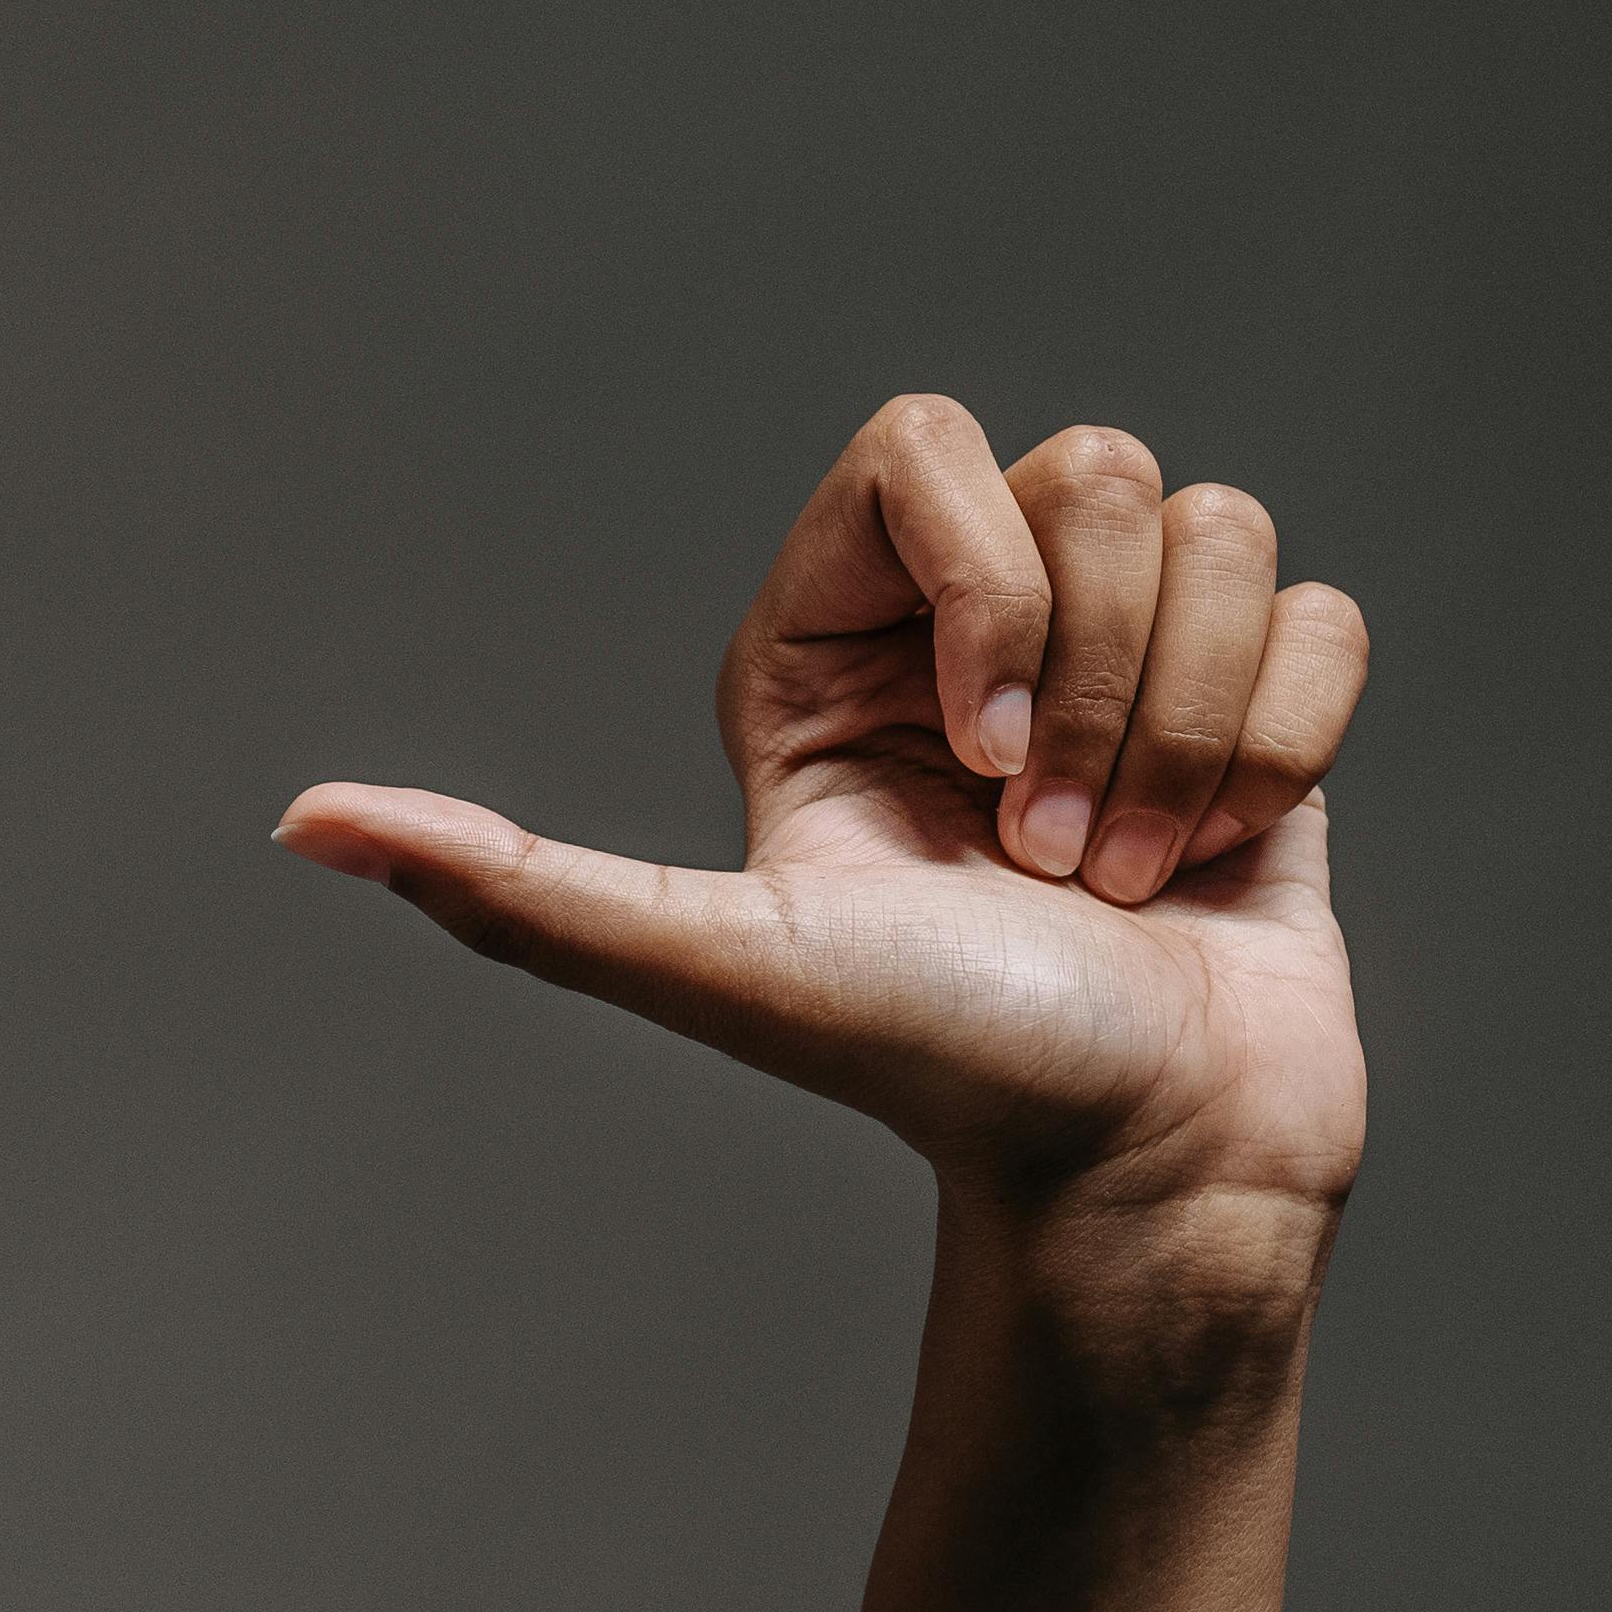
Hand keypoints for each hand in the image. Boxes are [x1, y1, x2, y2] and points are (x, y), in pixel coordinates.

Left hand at [280, 396, 1370, 1208]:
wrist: (1145, 1169)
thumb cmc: (938, 1070)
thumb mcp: (715, 965)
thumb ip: (507, 891)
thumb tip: (298, 823)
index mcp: (832, 651)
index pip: (923, 442)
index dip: (979, 574)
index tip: (973, 746)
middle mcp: (972, 631)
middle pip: (1092, 473)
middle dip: (1093, 680)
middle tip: (1037, 849)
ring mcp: (1124, 660)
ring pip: (1215, 525)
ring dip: (1188, 730)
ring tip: (1121, 871)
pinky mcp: (1256, 707)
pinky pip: (1314, 607)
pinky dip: (1283, 743)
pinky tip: (1218, 853)